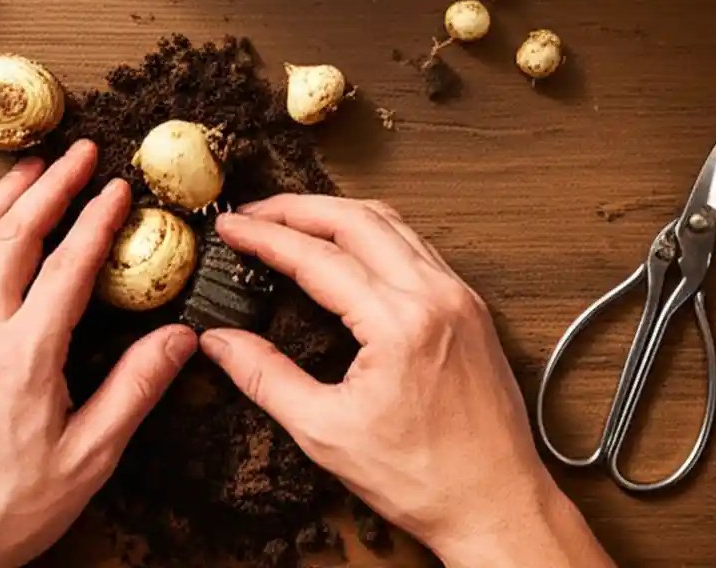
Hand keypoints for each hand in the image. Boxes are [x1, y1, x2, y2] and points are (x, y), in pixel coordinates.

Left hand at [0, 141, 197, 567]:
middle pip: (13, 238)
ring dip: (0, 200)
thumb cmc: (2, 510)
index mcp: (24, 357)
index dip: (97, 220)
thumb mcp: (87, 459)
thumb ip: (134, 391)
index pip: (68, 267)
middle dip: (50, 187)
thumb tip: (178, 339)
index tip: (119, 187)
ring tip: (28, 169)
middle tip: (79, 151)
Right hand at [201, 195, 611, 567]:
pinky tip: (349, 247)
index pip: (317, 257)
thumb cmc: (423, 479)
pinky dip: (375, 234)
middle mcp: (436, 297)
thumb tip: (219, 342)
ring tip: (293, 220)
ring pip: (393, 225)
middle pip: (357, 219)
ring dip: (338, 214)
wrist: (497, 506)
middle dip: (298, 208)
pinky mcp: (471, 311)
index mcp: (400, 324)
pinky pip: (418, 248)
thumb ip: (265, 378)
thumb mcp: (325, 432)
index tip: (231, 228)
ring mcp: (460, 299)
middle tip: (255, 212)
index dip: (265, 236)